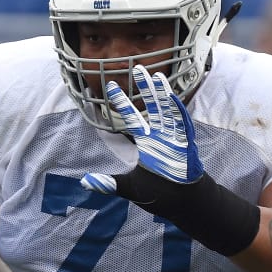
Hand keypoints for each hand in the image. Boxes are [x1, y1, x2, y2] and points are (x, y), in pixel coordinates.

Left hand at [81, 65, 203, 195]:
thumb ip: (108, 184)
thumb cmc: (158, 193)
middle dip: (146, 89)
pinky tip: (173, 98)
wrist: (180, 204)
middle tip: (138, 67)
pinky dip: (178, 113)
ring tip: (158, 76)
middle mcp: (160, 136)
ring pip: (168, 111)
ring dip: (164, 95)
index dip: (122, 102)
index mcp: (147, 142)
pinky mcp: (186, 146)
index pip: (131, 117)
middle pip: (153, 107)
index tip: (112, 86)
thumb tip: (84, 182)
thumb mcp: (129, 188)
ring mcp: (175, 139)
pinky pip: (183, 126)